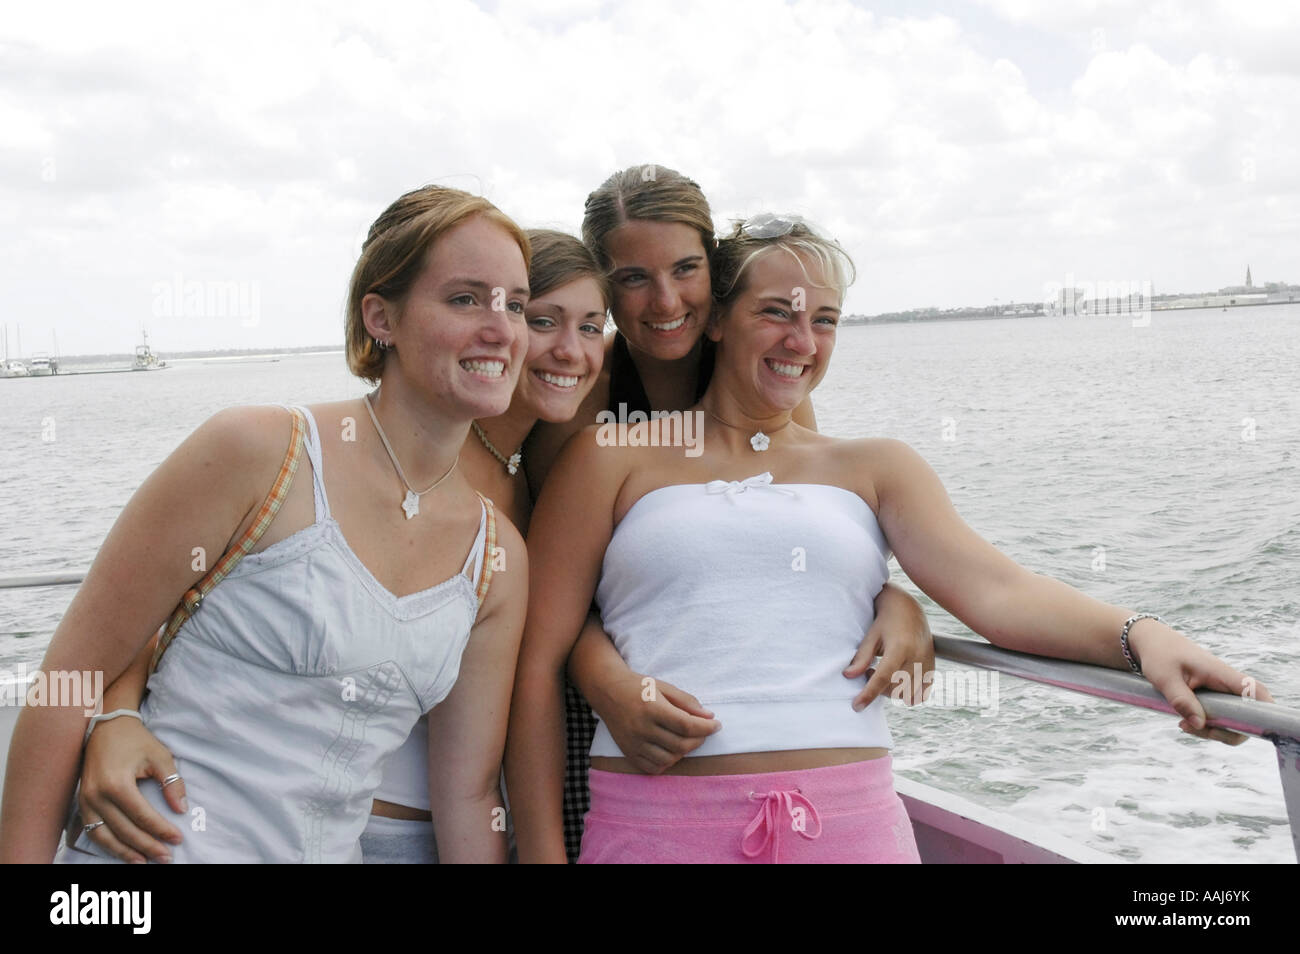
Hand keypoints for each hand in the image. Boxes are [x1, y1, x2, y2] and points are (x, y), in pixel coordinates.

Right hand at [78, 715, 186, 862]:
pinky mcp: (82, 802)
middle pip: (124, 830)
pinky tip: (122, 851)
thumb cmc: (135, 741)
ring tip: (145, 862)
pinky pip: (92, 830)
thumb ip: (171, 783)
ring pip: (104, 836)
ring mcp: (85, 800)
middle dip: (147, 846)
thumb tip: (181, 809)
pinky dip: (107, 844)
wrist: (106, 726)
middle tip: (166, 857)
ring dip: (125, 852)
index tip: (177, 839)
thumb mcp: (160, 756)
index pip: (142, 816)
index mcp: (117, 783)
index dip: (161, 830)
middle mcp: (97, 796)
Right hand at [593, 671, 720, 774]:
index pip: (686, 725)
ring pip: (669, 759)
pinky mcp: (629, 753)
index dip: (706, 728)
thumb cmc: (638, 687)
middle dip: (699, 739)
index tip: (717, 725)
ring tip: (686, 738)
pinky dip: (668, 762)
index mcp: (652, 709)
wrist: (607, 691)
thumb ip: (687, 702)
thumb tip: (709, 717)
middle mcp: (642, 729)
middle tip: (703, 731)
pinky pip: (654, 767)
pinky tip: (671, 749)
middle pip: (681, 744)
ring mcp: (634, 743)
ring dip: (685, 751)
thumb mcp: (664, 686)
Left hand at [846, 582, 935, 709]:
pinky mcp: (932, 669)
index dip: (869, 694)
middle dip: (878, 688)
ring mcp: (927, 664)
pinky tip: (898, 679)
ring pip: (908, 694)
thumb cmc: (886, 622)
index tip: (856, 706)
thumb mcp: (871, 636)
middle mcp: (917, 657)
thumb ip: (861, 657)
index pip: (883, 677)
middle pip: (896, 689)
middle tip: (868, 670)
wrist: (909, 610)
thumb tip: (848, 676)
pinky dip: (908, 693)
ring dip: (892, 691)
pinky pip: (921, 693)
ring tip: (883, 673)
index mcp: (900, 647)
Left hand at [1127, 618, 1274, 745]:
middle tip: (1196, 729)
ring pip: (1231, 719)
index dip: (1265, 711)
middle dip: (1227, 731)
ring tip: (1184, 725)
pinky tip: (1184, 722)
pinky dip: (1205, 724)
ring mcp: (1219, 691)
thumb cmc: (1159, 655)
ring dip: (1213, 730)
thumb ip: (1182, 701)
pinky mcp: (1210, 696)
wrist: (1149, 642)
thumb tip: (1200, 724)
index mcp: (1221, 673)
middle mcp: (1226, 683)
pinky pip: (1217, 716)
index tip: (1249, 728)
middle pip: (1246, 715)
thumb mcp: (1165, 678)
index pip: (1257, 691)